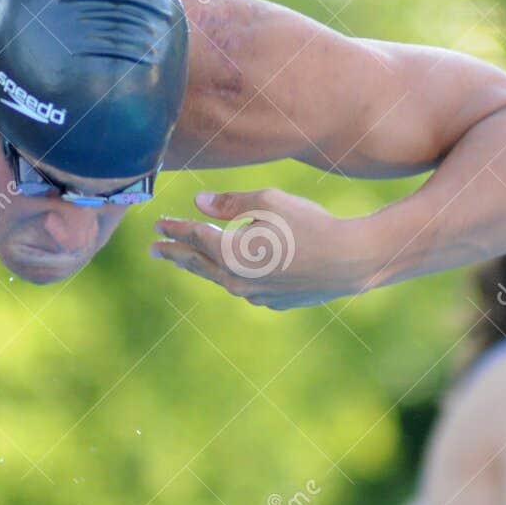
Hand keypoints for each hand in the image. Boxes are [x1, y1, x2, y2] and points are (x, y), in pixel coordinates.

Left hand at [150, 189, 376, 308]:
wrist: (350, 261)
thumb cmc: (310, 224)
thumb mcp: (269, 201)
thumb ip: (230, 203)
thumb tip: (199, 202)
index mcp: (230, 253)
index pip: (194, 237)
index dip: (175, 228)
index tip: (157, 223)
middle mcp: (236, 281)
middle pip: (197, 264)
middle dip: (175, 254)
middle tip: (155, 249)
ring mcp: (254, 296)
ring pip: (219, 278)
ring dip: (201, 266)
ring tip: (186, 259)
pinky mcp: (272, 303)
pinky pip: (244, 287)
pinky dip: (232, 276)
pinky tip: (233, 271)